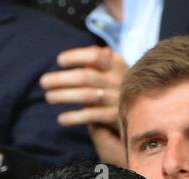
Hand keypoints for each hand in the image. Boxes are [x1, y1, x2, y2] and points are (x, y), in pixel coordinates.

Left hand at [40, 45, 128, 161]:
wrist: (144, 114)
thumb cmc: (120, 89)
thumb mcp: (115, 72)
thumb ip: (102, 61)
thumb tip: (91, 49)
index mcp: (116, 66)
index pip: (96, 56)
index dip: (77, 56)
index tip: (59, 60)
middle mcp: (117, 80)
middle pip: (85, 77)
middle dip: (62, 79)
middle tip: (43, 82)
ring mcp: (116, 99)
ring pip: (86, 95)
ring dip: (64, 96)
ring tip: (49, 97)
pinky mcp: (114, 117)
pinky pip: (91, 116)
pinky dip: (74, 117)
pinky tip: (61, 119)